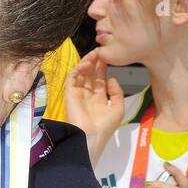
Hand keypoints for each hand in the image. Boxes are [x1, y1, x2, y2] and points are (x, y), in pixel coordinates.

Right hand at [64, 48, 123, 163]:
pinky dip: (77, 69)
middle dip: (94, 63)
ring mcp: (78, 94)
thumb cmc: (105, 125)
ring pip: (80, 74)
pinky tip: (86, 64)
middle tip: (100, 51)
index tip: (106, 57)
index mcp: (98, 99)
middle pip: (90, 75)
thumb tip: (112, 78)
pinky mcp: (69, 94)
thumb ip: (117, 92)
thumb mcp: (118, 109)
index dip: (102, 68)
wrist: (91, 136)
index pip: (99, 80)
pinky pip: (72, 78)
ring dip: (86, 63)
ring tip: (93, 54)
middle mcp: (87, 95)